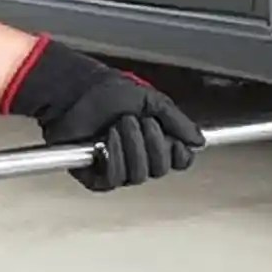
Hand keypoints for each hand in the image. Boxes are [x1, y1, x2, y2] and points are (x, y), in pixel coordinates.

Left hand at [0, 35, 204, 190]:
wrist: (73, 91)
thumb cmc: (104, 91)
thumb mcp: (150, 100)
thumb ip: (177, 120)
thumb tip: (198, 141)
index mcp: (155, 139)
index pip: (180, 160)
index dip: (178, 152)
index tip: (172, 137)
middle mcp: (139, 156)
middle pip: (161, 169)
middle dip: (150, 142)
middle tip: (136, 121)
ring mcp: (118, 168)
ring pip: (139, 175)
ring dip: (130, 146)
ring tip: (117, 125)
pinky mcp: (96, 177)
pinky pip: (114, 179)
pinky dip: (113, 157)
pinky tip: (104, 140)